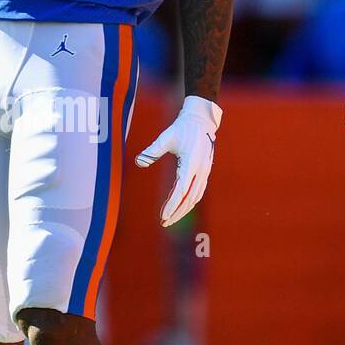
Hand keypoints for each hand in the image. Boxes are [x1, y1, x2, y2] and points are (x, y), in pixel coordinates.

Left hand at [135, 96, 221, 226]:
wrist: (201, 121)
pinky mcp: (205, 172)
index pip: (182, 190)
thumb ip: (153, 150)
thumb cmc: (182, 128)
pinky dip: (189, 202)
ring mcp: (205, 172)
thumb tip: (138, 162)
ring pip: (195, 197)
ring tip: (170, 219)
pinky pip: (198, 192)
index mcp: (191, 163)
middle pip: (189, 198)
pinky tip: (180, 207)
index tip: (163, 216)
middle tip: (164, 223)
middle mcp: (201, 171)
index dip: (173, 204)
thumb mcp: (166, 137)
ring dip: (183, 210)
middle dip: (177, 212)